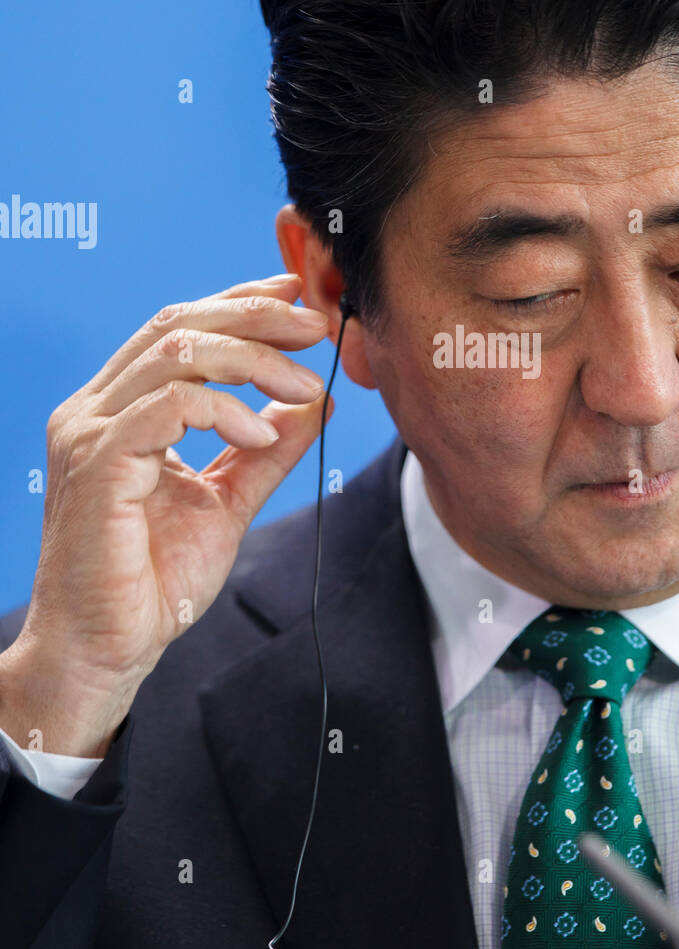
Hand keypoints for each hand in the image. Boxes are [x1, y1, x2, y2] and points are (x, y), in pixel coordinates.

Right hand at [0, 273, 334, 755]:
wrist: (109, 649)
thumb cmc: (153, 580)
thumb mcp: (229, 500)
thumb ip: (267, 449)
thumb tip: (315, 401)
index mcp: (123, 408)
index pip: (181, 327)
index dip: (242, 302)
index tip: (301, 299)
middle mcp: (98, 408)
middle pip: (179, 325)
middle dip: (257, 316)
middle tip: (317, 326)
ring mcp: (91, 432)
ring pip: (176, 354)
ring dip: (254, 361)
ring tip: (306, 386)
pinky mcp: (98, 464)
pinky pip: (167, 407)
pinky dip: (224, 410)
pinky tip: (259, 433)